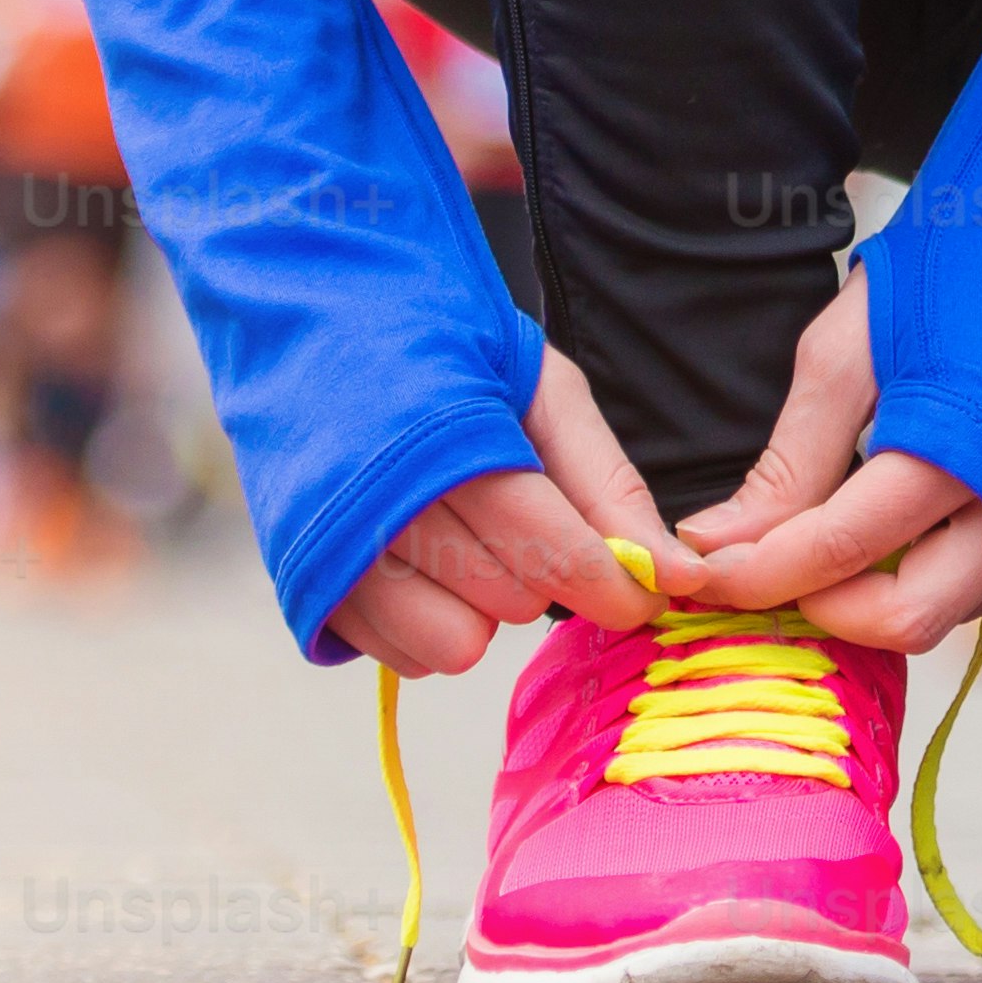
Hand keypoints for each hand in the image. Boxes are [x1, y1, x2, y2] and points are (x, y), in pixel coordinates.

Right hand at [326, 345, 673, 677]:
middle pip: (511, 600)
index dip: (615, 583)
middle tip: (529, 516)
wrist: (319, 325)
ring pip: (457, 645)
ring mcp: (331, 554)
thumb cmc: (447, 348)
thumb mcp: (542, 387)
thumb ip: (606, 483)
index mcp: (444, 436)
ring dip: (485, 607)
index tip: (647, 593)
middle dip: (544, 572)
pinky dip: (434, 625)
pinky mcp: (305, 593)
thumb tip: (676, 573)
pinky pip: (407, 657)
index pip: (550, 546)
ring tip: (473, 538)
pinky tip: (429, 563)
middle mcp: (379, 503)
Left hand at [674, 267, 981, 653]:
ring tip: (831, 539)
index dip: (756, 575)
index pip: (840, 549)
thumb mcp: (845, 353)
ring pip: (948, 614)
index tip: (700, 574)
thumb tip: (715, 545)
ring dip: (877, 597)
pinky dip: (930, 578)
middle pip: (906, 617)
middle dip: (825, 607)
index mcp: (963, 446)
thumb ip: (788, 464)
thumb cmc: (947, 276)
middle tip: (773, 567)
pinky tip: (898, 527)